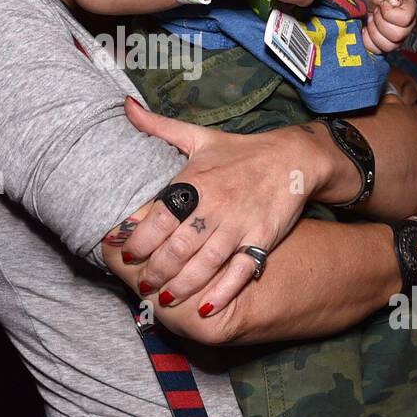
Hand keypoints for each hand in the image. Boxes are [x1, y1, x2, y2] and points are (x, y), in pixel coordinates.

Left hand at [114, 96, 329, 309]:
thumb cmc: (239, 152)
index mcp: (195, 182)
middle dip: (156, 269)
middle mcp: (216, 205)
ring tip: (165, 299)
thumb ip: (158, 128)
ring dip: (183, 284)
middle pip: (179, 246)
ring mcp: (240, 224)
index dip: (139, 239)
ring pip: (206, 262)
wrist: (293, 159)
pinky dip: (223, 292)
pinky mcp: (262, 239)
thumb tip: (125, 107)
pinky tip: (206, 309)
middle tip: (141, 285)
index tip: (123, 253)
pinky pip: (240, 271)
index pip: (159, 216)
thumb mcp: (198, 136)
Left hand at [360, 0, 416, 54]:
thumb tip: (395, 1)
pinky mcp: (383, 47)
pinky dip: (367, 40)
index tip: (382, 4)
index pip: (404, 19)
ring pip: (389, 46)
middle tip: (374, 12)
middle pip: (397, 35)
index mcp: (409, 10)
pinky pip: (377, 51)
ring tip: (370, 20)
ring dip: (374, 31)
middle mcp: (406, 27)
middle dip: (380, 22)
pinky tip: (365, 29)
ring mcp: (395, 39)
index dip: (389, 12)